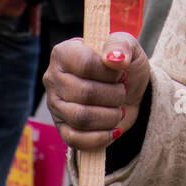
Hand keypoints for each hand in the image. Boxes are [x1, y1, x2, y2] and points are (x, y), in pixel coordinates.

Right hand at [44, 32, 149, 151]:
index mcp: (64, 53)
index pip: (86, 65)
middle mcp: (54, 78)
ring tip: (119, 109)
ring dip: (110, 116)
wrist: (130, 91)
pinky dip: (101, 137)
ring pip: (81, 118)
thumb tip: (113, 58)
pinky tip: (114, 130)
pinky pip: (76, 140)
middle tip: (123, 92)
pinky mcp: (62, 129)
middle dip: (114, 95)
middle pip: (85, 93)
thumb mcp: (127, 46)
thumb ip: (120, 45)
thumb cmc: (123, 66)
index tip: (121, 73)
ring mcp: (55, 106)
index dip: (110, 73)